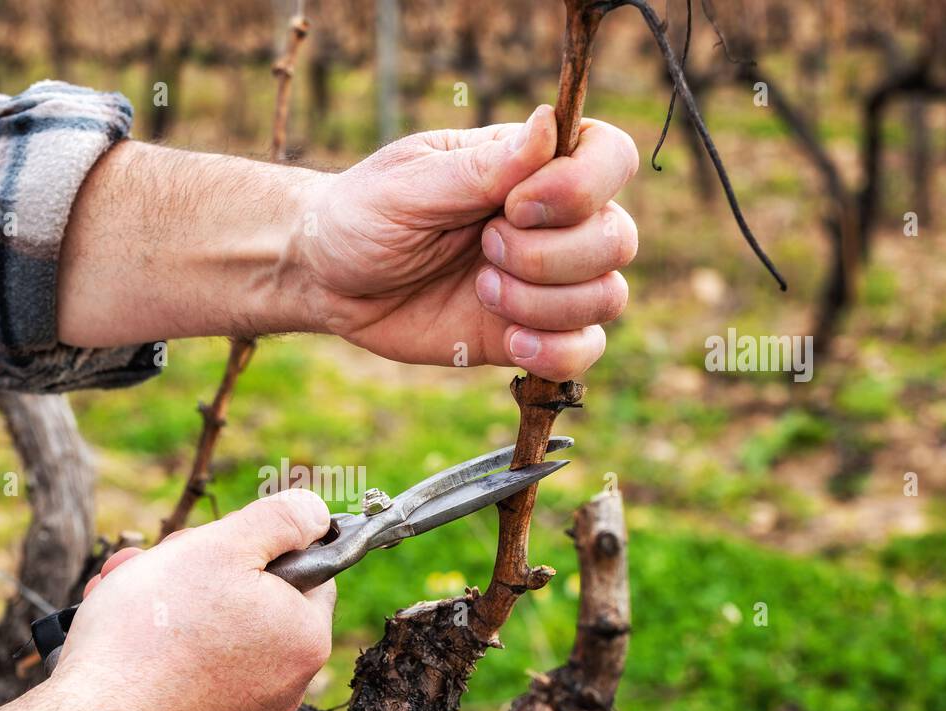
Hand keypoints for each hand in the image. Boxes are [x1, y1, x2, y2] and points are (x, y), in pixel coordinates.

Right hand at [49, 490, 335, 710]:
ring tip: (116, 592)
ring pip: (210, 625)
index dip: (252, 542)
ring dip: (163, 596)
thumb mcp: (223, 547)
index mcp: (307, 636)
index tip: (207, 543)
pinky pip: (189, 664)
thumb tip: (316, 513)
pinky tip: (115, 632)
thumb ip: (280, 520)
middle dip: (193, 566)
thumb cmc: (155, 633)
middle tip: (146, 564)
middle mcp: (287, 680)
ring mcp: (245, 709)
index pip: (304, 566)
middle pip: (250, 593)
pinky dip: (155, 640)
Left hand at [296, 104, 639, 378]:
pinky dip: (555, 351)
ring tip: (480, 291)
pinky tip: (508, 340)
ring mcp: (544, 282)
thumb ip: (482, 168)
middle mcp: (551, 222)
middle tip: (481, 250)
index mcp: (529, 167)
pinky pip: (584, 350)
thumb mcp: (409, 186)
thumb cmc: (362, 216)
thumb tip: (549, 124)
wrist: (329, 282)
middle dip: (548, 255)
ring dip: (542, 302)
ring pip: (606, 297)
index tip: (513, 206)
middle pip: (617, 238)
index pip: (610, 157)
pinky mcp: (527, 333)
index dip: (582, 187)